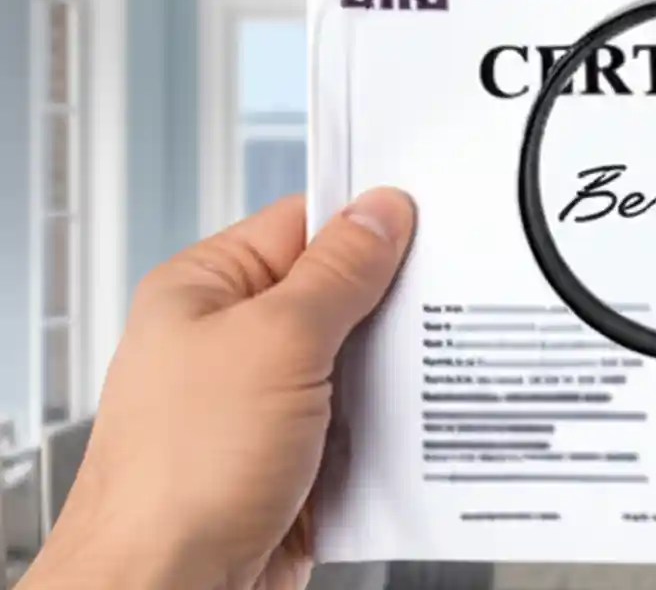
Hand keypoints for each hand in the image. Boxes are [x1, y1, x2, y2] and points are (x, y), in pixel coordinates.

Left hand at [18, 189, 414, 589]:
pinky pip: (362, 422)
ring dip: (395, 373)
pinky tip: (415, 427)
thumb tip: (381, 212)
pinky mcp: (297, 456)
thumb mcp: (275, 343)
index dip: (365, 221)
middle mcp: (234, 342)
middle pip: (339, 294)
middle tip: (441, 301)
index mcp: (207, 290)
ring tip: (427, 372)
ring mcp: (267, 402)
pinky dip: (392, 426)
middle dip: (391, 304)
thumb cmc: (180, 476)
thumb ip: (337, 272)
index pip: (302, 224)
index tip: (425, 223)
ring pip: (358, 362)